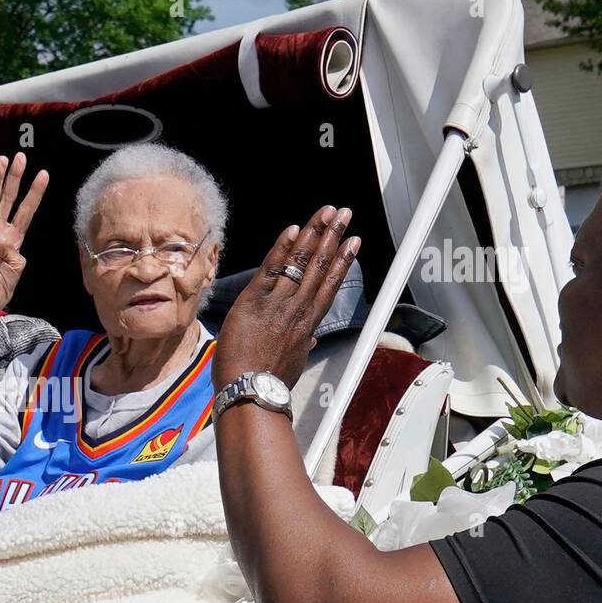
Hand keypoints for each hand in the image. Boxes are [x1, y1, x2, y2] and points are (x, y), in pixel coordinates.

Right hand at [0, 153, 48, 380]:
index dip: (34, 193)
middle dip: (15, 178)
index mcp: (14, 238)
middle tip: (21, 157)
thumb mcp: (17, 267)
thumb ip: (12, 248)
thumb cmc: (0, 287)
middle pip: (9, 199)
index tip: (44, 174)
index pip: (26, 211)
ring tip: (4, 161)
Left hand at [214, 205, 359, 388]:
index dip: (342, 261)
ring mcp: (278, 303)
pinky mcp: (254, 300)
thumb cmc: (266, 381)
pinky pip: (271, 268)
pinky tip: (294, 228)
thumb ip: (301, 346)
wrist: (248, 389)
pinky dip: (283, 247)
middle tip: (344, 214)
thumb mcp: (292, 363)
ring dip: (315, 233)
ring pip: (301, 262)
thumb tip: (307, 341)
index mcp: (307, 324)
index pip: (330, 286)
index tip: (353, 243)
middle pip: (321, 266)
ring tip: (328, 213)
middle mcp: (298, 309)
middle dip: (334, 236)